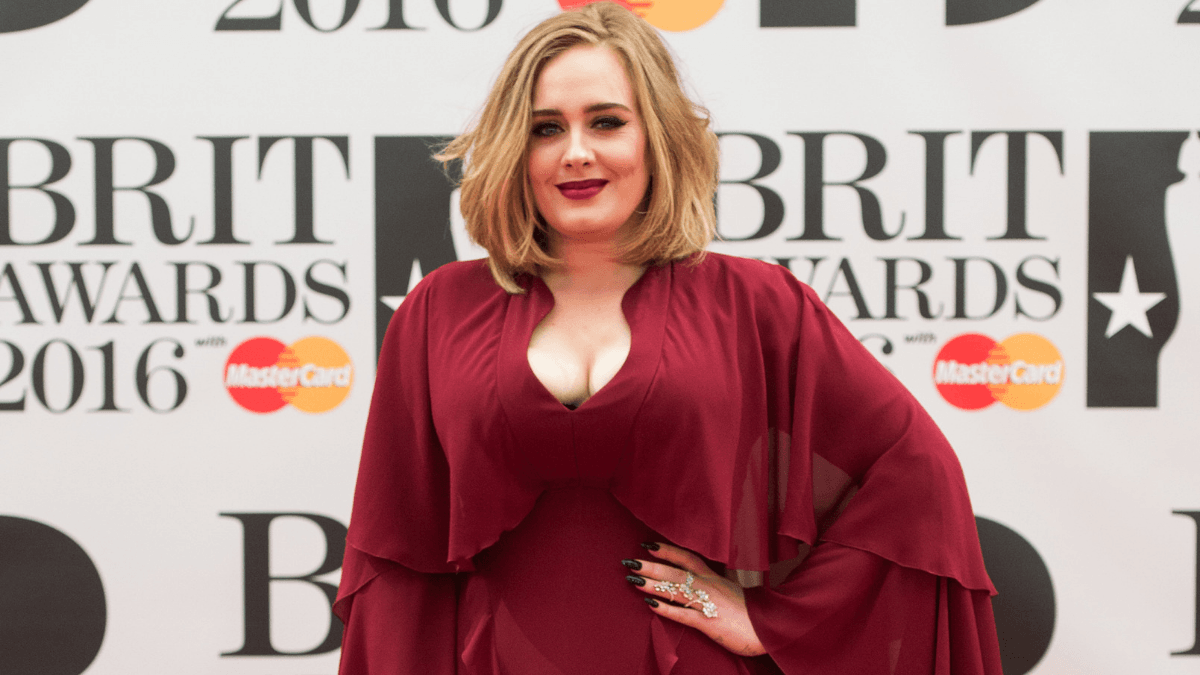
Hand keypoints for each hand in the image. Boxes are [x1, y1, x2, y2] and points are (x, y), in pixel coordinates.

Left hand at [624, 542, 765, 656]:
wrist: (770, 628)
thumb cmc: (752, 613)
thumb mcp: (732, 593)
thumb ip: (715, 586)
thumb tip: (699, 583)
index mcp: (715, 578)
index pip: (687, 558)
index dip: (667, 551)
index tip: (648, 544)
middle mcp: (709, 587)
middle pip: (676, 572)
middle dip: (652, 566)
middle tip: (630, 561)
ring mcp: (708, 604)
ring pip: (676, 590)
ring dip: (653, 584)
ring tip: (633, 580)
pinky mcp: (708, 623)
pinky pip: (684, 615)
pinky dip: (666, 609)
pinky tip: (650, 605)